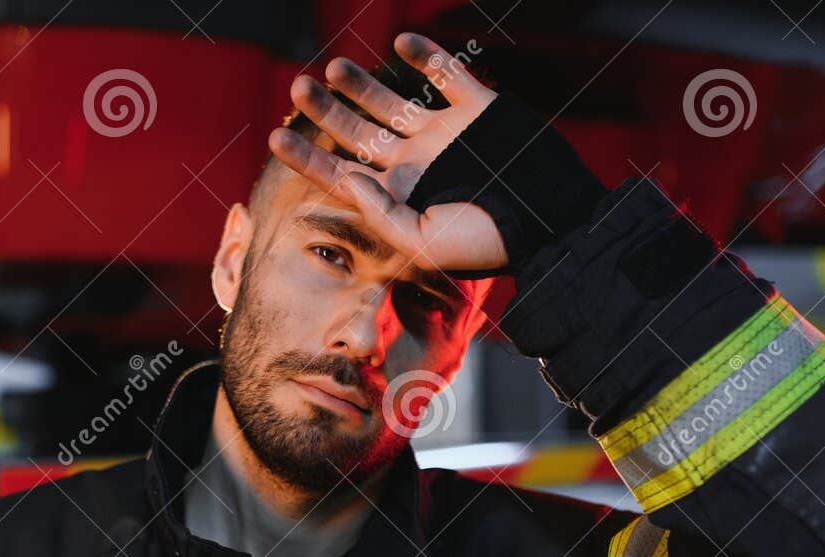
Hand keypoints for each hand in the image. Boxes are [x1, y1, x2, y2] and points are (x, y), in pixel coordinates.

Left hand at [268, 32, 509, 275]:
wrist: (551, 224)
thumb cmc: (485, 245)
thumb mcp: (423, 244)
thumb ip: (381, 215)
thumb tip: (346, 179)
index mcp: (398, 197)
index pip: (341, 174)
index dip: (307, 156)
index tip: (274, 137)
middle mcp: (415, 164)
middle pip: (358, 133)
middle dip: (327, 110)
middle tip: (299, 85)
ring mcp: (445, 135)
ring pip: (393, 102)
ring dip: (362, 85)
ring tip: (333, 68)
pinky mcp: (477, 110)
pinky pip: (448, 76)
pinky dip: (426, 57)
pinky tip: (401, 44)